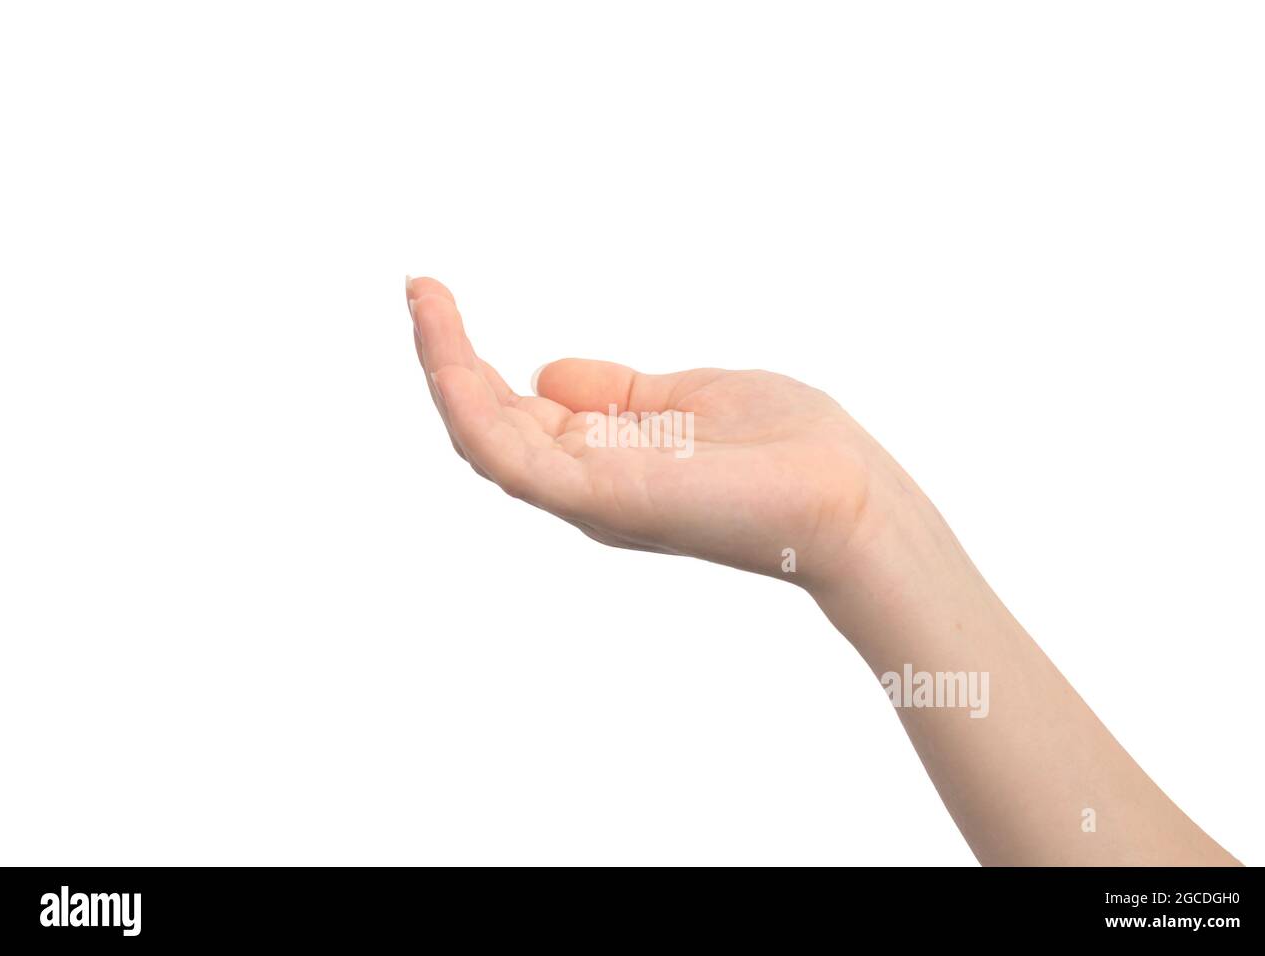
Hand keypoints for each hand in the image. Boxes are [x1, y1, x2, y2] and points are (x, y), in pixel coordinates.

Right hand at [408, 277, 912, 590]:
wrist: (847, 495)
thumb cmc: (785, 449)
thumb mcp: (685, 399)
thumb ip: (617, 391)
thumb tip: (548, 371)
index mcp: (604, 458)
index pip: (514, 411)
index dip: (469, 359)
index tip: (441, 298)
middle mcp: (585, 482)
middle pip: (488, 421)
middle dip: (444, 355)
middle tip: (418, 289)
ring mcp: (589, 494)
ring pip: (485, 438)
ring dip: (443, 369)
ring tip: (422, 303)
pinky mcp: (602, 499)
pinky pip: (514, 460)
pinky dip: (473, 410)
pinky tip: (447, 359)